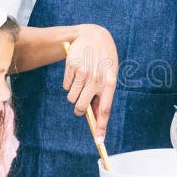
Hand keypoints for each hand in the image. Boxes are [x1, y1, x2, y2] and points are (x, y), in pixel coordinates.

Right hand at [64, 24, 117, 141]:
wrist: (93, 35)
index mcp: (110, 83)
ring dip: (73, 95)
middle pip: (82, 107)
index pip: (105, 110)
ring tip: (80, 82)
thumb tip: (94, 116)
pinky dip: (69, 83)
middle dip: (79, 109)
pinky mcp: (72, 67)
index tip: (99, 142)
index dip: (102, 127)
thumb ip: (102, 95)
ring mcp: (84, 73)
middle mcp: (97, 79)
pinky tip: (76, 72)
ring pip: (71, 98)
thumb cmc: (103, 59)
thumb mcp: (109, 75)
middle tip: (79, 105)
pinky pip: (66, 87)